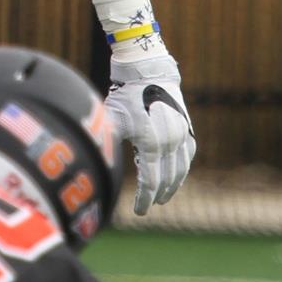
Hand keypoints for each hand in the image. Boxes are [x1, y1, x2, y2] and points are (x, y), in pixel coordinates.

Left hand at [107, 50, 196, 211]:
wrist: (148, 70)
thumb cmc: (125, 95)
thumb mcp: (112, 119)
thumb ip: (107, 142)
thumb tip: (93, 164)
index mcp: (150, 143)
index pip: (150, 181)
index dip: (145, 199)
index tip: (140, 212)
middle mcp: (170, 142)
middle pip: (167, 179)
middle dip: (158, 195)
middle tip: (149, 206)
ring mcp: (181, 134)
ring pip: (181, 169)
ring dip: (173, 185)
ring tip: (164, 196)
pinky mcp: (187, 126)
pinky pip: (188, 154)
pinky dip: (183, 168)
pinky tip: (177, 175)